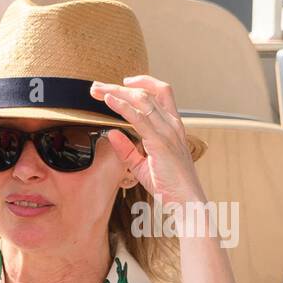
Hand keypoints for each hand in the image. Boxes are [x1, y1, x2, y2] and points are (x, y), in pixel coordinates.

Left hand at [91, 76, 205, 208]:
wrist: (186, 200)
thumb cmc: (168, 185)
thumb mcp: (142, 165)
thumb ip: (127, 149)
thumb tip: (111, 133)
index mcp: (172, 127)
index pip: (161, 93)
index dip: (142, 83)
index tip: (122, 82)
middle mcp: (172, 124)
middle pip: (147, 93)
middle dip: (120, 87)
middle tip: (97, 86)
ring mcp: (168, 131)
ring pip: (142, 100)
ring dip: (117, 92)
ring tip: (97, 90)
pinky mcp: (160, 142)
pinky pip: (139, 118)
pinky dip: (122, 106)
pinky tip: (109, 101)